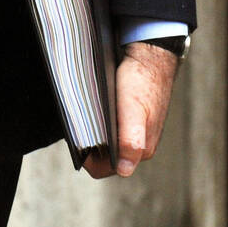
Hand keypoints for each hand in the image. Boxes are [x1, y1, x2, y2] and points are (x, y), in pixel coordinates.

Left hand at [82, 41, 178, 179]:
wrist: (151, 56)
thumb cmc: (142, 81)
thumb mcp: (133, 109)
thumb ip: (130, 140)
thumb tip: (124, 170)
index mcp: (140, 150)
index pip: (104, 168)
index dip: (88, 159)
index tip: (76, 139)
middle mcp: (139, 145)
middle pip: (104, 156)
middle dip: (89, 144)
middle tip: (77, 122)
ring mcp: (136, 132)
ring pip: (108, 141)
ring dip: (94, 131)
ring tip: (84, 114)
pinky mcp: (131, 118)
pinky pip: (112, 126)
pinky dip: (101, 120)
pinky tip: (94, 107)